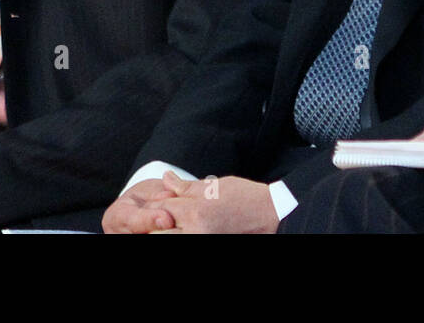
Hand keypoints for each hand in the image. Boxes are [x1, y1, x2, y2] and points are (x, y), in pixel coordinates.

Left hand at [104, 173, 278, 233]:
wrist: (272, 216)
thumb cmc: (247, 198)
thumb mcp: (216, 186)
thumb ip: (187, 187)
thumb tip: (165, 179)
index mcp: (197, 212)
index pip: (161, 208)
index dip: (154, 204)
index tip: (151, 203)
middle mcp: (196, 232)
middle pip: (157, 231)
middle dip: (152, 224)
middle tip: (152, 219)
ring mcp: (202, 241)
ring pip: (168, 238)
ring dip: (162, 231)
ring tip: (167, 224)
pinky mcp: (208, 244)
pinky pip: (184, 241)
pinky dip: (178, 234)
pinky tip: (181, 229)